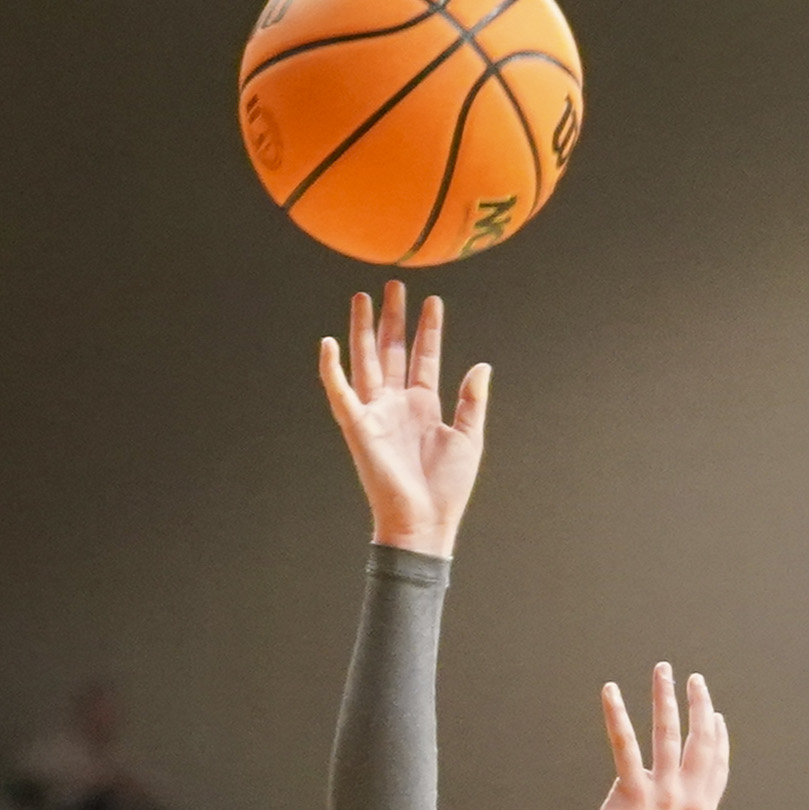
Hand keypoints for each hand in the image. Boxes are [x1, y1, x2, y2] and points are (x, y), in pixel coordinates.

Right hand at [319, 285, 489, 556]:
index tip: (432, 301)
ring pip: (366, 362)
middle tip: (394, 286)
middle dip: (393, 319)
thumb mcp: (469, 439)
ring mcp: (376, 414)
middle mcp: (397, 405)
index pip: (424, 358)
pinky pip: (340, 393)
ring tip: (363, 298)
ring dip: (364, 331)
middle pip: (392, 352)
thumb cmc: (447, 490)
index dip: (428, 330)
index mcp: (424, 407)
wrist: (424, 523)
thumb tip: (482, 367)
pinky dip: (331, 369)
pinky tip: (327, 343)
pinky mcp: (358, 428)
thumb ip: (472, 402)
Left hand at [579, 663, 728, 809]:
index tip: (716, 715)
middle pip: (701, 741)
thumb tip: (666, 804)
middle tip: (693, 680)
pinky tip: (611, 691)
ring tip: (663, 671)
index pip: (717, 765)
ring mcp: (663, 794)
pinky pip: (625, 745)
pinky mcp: (632, 794)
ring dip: (665, 697)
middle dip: (699, 705)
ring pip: (668, 734)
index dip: (718, 737)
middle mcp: (688, 799)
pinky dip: (617, 715)